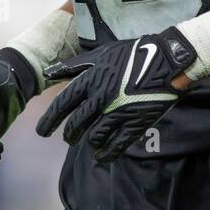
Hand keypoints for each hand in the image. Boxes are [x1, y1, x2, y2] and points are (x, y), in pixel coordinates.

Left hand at [35, 26, 198, 163]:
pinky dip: (107, 153)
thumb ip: (74, 65)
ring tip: (89, 144)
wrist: (167, 60)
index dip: (50, 120)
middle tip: (68, 138)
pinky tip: (103, 156)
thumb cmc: (133, 53)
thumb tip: (48, 72)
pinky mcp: (135, 123)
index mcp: (91, 79)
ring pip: (95, 137)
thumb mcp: (101, 53)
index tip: (42, 132)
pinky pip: (117, 145)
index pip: (62, 104)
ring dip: (89, 143)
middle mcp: (101, 98)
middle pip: (77, 124)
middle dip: (69, 134)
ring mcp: (118, 113)